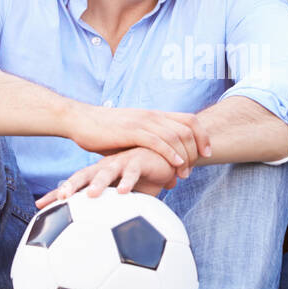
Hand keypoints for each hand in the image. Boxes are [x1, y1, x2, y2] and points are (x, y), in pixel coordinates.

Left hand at [36, 147, 180, 207]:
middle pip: (82, 176)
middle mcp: (105, 168)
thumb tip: (100, 238)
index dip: (56, 195)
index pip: (72, 186)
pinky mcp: (138, 161)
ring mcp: (120, 163)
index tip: (38, 207)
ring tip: (90, 195)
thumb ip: (112, 211)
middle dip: (69, 186)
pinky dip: (129, 181)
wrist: (165, 158)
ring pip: (106, 173)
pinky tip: (125, 191)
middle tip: (58, 198)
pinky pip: (132, 172)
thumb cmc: (142, 179)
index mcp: (97, 176)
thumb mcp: (124, 197)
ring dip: (98, 184)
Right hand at [66, 106, 210, 172]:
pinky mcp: (131, 131)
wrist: (80, 120)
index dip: (203, 136)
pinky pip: (158, 141)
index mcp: (155, 115)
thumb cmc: (104, 133)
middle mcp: (152, 115)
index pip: (189, 120)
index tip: (207, 153)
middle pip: (187, 128)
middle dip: (196, 149)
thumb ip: (148, 148)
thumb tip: (162, 168)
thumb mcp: (131, 138)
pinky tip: (176, 165)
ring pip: (175, 136)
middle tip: (194, 169)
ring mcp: (142, 122)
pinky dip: (171, 153)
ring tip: (185, 173)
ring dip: (185, 156)